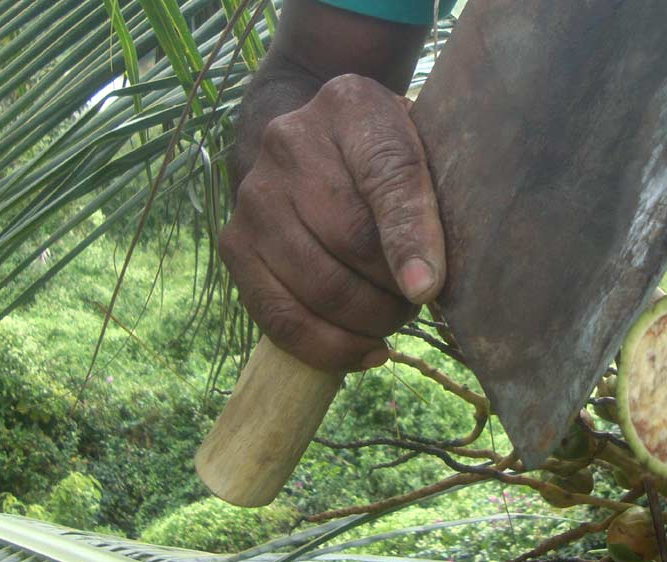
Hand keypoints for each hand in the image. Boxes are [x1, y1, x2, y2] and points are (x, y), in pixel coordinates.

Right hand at [220, 74, 443, 371]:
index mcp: (351, 106)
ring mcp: (253, 194)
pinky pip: (280, 317)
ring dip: (371, 320)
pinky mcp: (233, 243)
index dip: (409, 238)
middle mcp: (289, 143)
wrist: (316, 143)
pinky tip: (368, 350)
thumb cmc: (389, 159)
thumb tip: (424, 287)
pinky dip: (331, 348)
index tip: (427, 289)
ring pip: (319, 287)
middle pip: (351, 241)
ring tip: (395, 314)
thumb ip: (433, 201)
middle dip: (397, 290)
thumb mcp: (422, 154)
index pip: (388, 176)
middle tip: (420, 299)